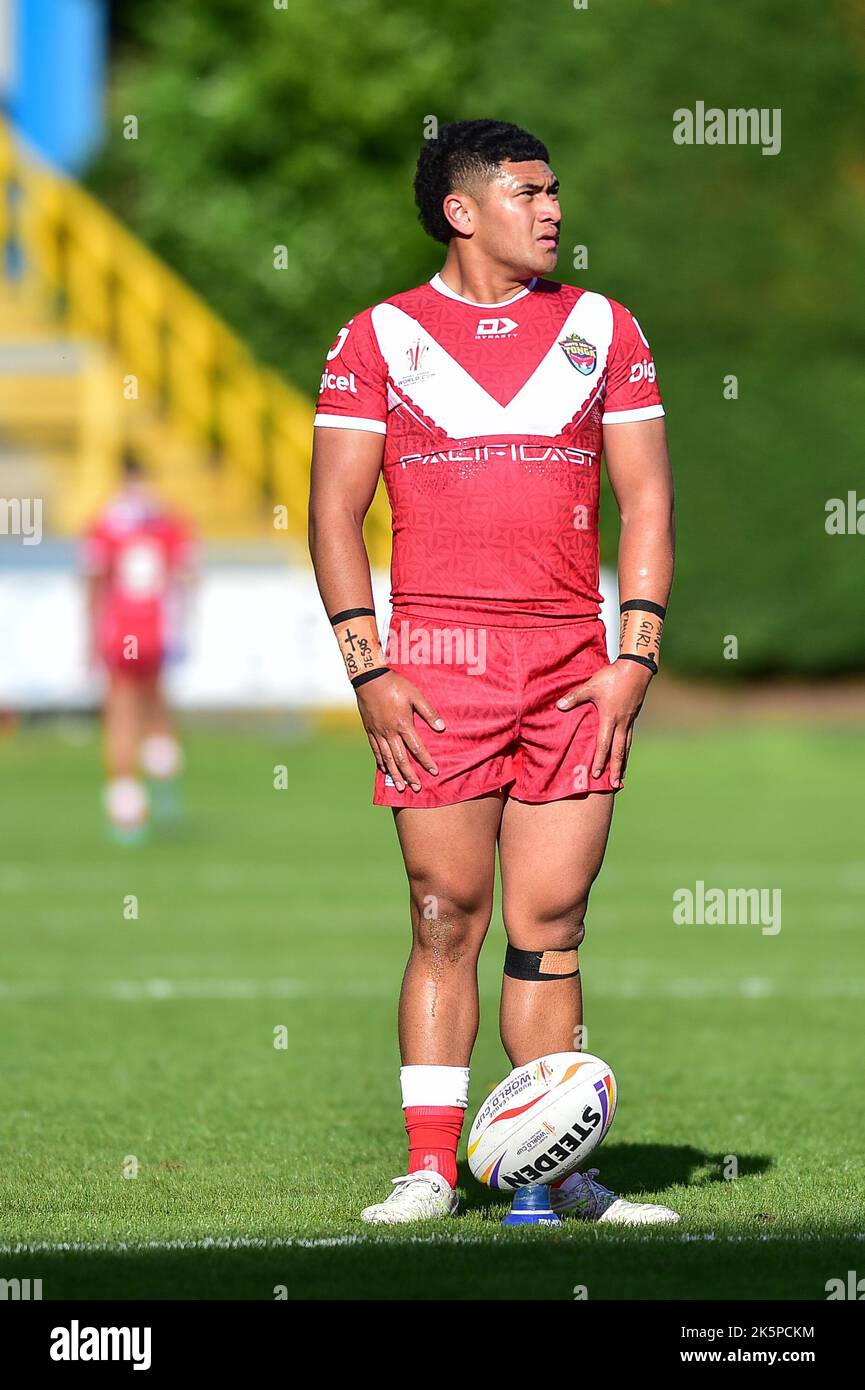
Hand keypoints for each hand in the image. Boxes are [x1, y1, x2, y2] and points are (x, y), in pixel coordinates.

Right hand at [356, 671, 444, 792]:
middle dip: (410, 775)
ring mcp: (378, 733)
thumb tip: (442, 727)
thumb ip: (429, 712)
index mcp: (403, 724)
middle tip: (417, 788)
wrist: (369, 679)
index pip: (417, 748)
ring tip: (400, 787)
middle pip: (401, 759)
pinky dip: (381, 762)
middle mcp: (390, 732)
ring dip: (394, 774)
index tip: (434, 772)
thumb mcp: (415, 695)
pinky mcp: (369, 730)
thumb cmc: (395, 685)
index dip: (426, 761)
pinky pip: (375, 750)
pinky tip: (384, 770)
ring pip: (387, 758)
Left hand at [556, 659, 652, 787]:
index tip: (596, 774)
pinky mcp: (633, 717)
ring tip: (621, 776)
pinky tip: (625, 754)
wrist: (636, 669)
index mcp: (609, 718)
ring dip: (623, 762)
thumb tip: (559, 706)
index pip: (603, 744)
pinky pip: (629, 738)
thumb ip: (575, 697)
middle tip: (614, 785)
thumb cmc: (612, 677)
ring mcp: (629, 721)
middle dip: (616, 769)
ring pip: (626, 747)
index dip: (599, 760)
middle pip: (619, 752)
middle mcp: (621, 723)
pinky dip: (626, 749)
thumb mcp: (591, 686)